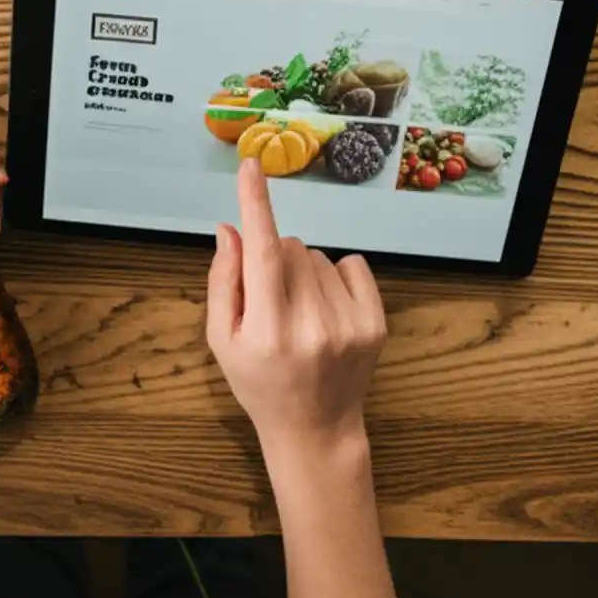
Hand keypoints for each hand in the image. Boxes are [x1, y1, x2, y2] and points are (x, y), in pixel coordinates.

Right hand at [206, 158, 387, 448]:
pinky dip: (336, 277)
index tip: (251, 167)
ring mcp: (347, 324)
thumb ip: (223, 283)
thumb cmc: (260, 384)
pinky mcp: (374, 323)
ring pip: (316, 256)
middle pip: (288, 248)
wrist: (316, 430)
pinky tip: (326, 311)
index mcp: (265, 332)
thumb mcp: (223, 341)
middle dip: (272, 259)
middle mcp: (309, 326)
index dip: (255, 205)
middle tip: (270, 301)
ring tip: (299, 314)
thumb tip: (229, 229)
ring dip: (303, 272)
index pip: (260, 255)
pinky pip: (351, 264)